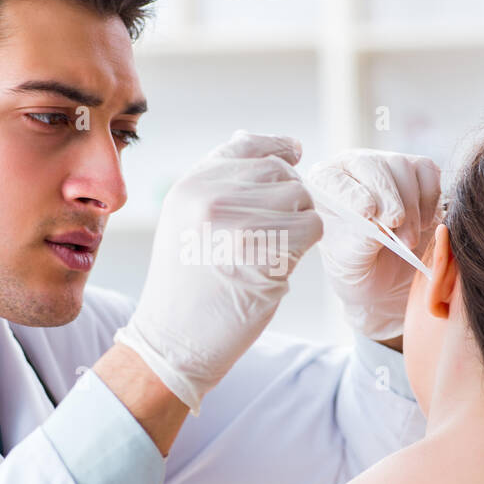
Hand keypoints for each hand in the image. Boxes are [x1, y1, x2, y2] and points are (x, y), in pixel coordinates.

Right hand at [114, 131, 322, 414]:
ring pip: (302, 197)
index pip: (249, 145)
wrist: (172, 339)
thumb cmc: (185, 284)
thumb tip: (280, 147)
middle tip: (279, 229)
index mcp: (191, 184)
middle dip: (291, 196)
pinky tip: (282, 263)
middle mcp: (210, 196)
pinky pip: (312, 227)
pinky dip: (307, 245)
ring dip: (301, 222)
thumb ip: (222, 182)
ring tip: (274, 249)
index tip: (295, 155)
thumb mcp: (185, 219)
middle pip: (281, 171)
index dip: (279, 149)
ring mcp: (236, 223)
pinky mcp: (263, 252)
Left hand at [306, 149, 442, 340]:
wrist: (388, 273)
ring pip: (401, 167)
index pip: (330, 178)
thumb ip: (361, 241)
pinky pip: (426, 171)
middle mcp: (352, 169)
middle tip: (395, 223)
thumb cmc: (359, 265)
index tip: (366, 212)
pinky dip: (428, 200)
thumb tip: (380, 225)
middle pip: (370, 165)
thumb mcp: (353, 262)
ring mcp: (386, 165)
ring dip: (410, 205)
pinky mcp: (417, 170)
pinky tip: (421, 225)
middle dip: (386, 196)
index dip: (349, 192)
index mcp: (323, 188)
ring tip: (408, 240)